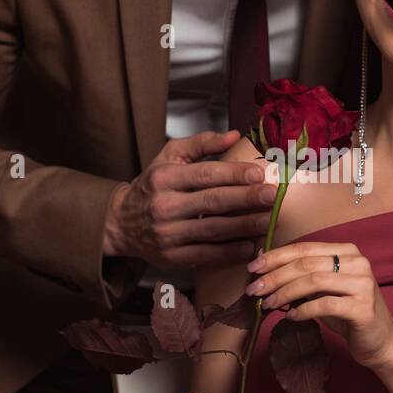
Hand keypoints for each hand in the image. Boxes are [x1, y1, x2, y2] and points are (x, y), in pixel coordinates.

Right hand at [103, 129, 276, 267]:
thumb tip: (235, 135)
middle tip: (271, 196)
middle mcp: (164, 206)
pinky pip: (206, 255)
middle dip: (246, 199)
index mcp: (164, 177)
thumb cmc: (151, 186)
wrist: (120, 223)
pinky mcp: (172, 257)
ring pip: (213, 230)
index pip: (205, 174)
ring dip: (244, 226)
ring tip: (268, 220)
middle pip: (212, 202)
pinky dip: (230, 251)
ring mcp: (167, 234)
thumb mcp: (169, 157)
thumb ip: (201, 144)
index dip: (234, 174)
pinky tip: (250, 245)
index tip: (259, 173)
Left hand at [245, 240, 392, 369]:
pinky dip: (302, 310)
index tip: (252, 269)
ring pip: (313, 281)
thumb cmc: (347, 314)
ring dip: (285, 293)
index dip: (275, 257)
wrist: (380, 342)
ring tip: (268, 304)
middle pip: (306, 264)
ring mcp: (363, 284)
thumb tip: (264, 266)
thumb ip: (302, 277)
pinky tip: (290, 317)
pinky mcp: (363, 308)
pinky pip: (324, 305)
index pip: (304, 248)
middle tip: (253, 290)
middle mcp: (358, 263)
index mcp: (347, 252)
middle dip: (275, 276)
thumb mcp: (323, 291)